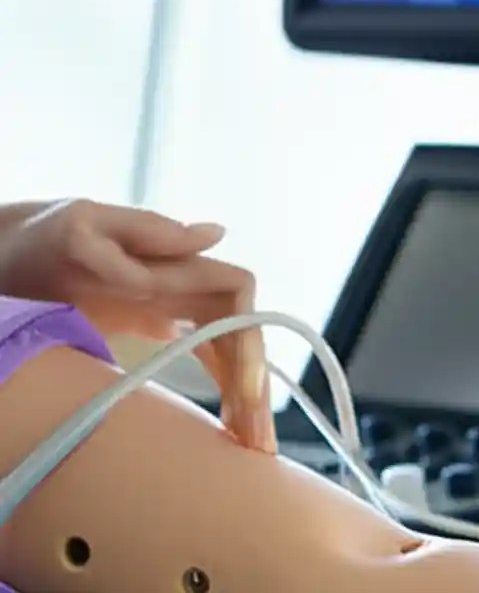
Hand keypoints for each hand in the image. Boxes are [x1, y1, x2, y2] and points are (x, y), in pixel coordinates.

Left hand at [0, 199, 274, 452]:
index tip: (245, 388)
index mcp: (174, 262)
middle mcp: (183, 288)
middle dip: (254, 388)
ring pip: (226, 355)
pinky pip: (204, 363)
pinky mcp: (154, 332)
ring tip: (251, 447)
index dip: (248, 339)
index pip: (237, 296)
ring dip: (244, 399)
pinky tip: (226, 428)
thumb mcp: (83, 227)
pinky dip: (220, 394)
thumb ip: (146, 234)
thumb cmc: (38, 238)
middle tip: (257, 442)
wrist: (5, 259)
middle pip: (239, 336)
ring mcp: (170, 311)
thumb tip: (216, 234)